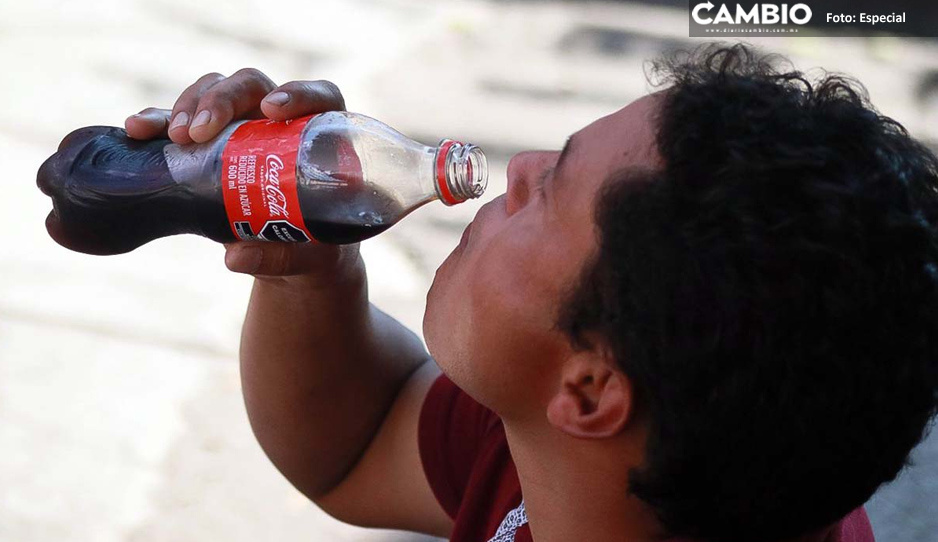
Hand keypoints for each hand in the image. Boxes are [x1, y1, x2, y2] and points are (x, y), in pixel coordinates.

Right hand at [124, 69, 357, 279]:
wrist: (289, 257)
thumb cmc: (312, 250)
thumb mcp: (305, 258)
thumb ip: (278, 257)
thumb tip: (235, 257)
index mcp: (321, 137)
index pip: (319, 97)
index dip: (298, 94)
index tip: (272, 111)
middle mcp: (282, 120)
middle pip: (253, 86)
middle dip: (223, 99)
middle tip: (201, 131)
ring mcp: (242, 125)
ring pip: (214, 91)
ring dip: (189, 105)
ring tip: (174, 137)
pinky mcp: (208, 140)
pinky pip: (180, 120)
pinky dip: (157, 122)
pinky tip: (137, 129)